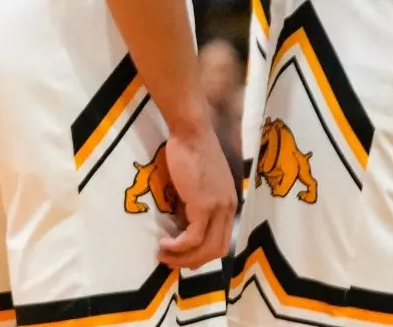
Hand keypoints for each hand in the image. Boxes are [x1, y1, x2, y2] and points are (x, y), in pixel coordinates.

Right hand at [156, 125, 236, 269]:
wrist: (191, 131)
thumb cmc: (191, 150)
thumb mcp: (199, 183)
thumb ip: (196, 203)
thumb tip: (182, 223)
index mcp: (229, 203)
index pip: (222, 241)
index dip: (202, 254)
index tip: (182, 256)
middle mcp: (228, 208)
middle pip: (216, 250)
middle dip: (192, 261)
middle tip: (170, 260)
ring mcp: (218, 208)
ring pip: (205, 249)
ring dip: (183, 258)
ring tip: (163, 255)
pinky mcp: (203, 206)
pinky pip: (192, 239)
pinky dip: (178, 247)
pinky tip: (163, 244)